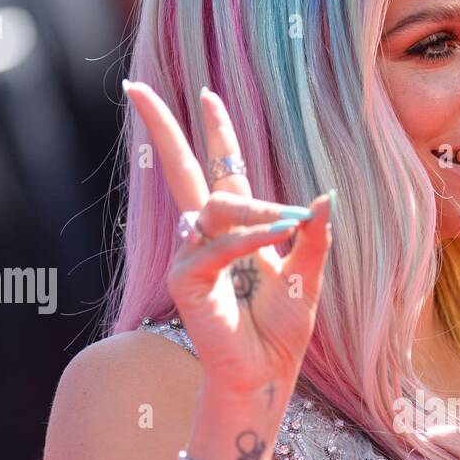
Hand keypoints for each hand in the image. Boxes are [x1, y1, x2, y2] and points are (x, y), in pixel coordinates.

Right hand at [124, 81, 332, 395]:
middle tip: (135, 88)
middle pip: (183, 171)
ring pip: (218, 208)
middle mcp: (208, 236)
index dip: (217, 134)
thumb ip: (313, 237)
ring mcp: (191, 255)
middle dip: (161, 128)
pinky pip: (216, 244)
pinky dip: (246, 240)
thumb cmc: (282, 329)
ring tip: (287, 225)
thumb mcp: (308, 274)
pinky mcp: (184, 278)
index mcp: (238, 230)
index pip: (223, 172)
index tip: (206, 96)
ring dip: (256, 212)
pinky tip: (272, 238)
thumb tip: (324, 197)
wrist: (267, 371)